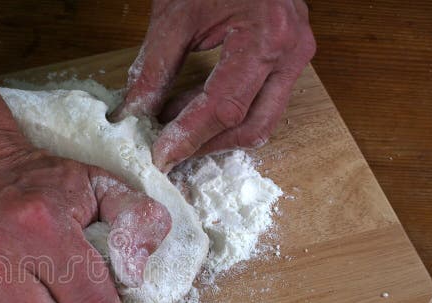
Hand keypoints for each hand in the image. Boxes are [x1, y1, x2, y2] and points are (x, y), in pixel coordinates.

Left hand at [113, 0, 315, 169]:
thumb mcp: (175, 17)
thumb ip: (153, 70)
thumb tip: (133, 115)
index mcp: (266, 37)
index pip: (225, 107)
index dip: (190, 137)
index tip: (161, 157)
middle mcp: (291, 51)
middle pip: (252, 126)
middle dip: (207, 144)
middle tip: (166, 148)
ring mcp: (297, 55)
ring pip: (261, 120)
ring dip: (216, 133)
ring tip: (174, 125)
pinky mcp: (290, 58)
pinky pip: (263, 102)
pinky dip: (227, 114)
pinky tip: (192, 108)